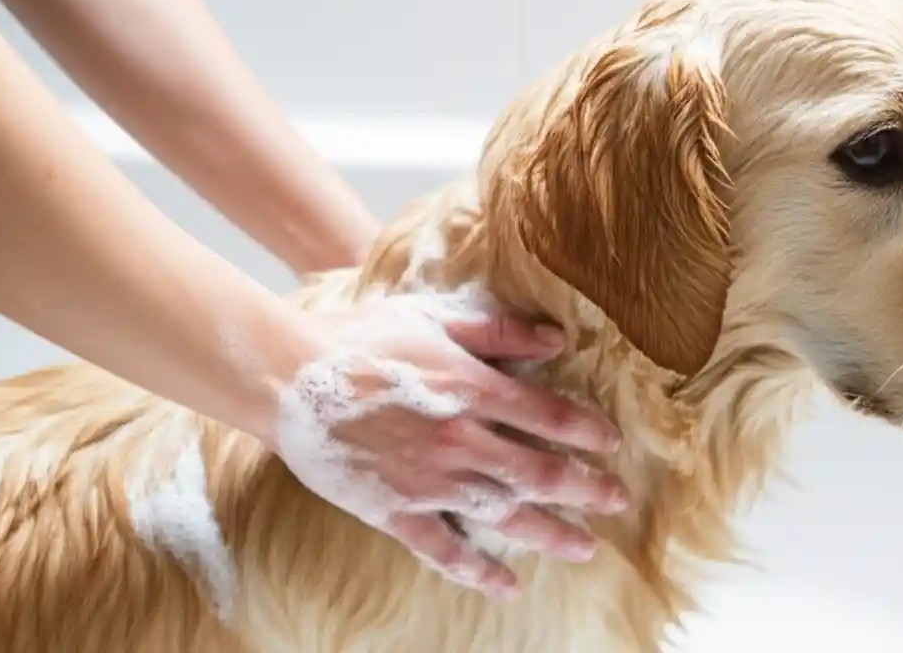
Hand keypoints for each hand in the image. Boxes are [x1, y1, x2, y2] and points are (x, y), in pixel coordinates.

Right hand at [267, 290, 627, 598]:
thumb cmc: (358, 338)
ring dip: (550, 533)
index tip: (611, 445)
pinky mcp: (394, 510)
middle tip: (616, 500)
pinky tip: (507, 585)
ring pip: (505, 514)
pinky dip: (478, 571)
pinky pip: (444, 550)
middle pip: (540, 473)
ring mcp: (428, 481)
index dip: (587, 432)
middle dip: (585, 488)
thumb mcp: (434, 317)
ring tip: (584, 547)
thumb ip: (499, 331)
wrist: (287, 377)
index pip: (550, 416)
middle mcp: (460, 440)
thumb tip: (558, 340)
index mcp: (472, 389)